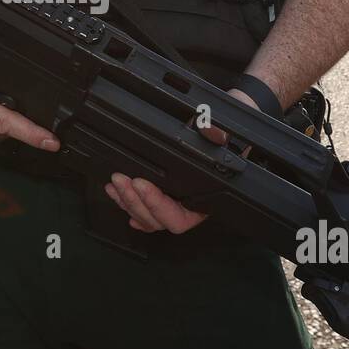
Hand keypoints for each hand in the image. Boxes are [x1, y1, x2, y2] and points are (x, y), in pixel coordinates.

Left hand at [102, 88, 258, 233]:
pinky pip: (143, 211)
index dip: (160, 206)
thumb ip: (220, 131)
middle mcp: (192, 205)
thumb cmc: (231, 134)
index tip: (144, 185)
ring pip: (148, 218)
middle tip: (124, 181)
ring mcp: (176, 203)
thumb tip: (211, 131)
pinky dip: (128, 204)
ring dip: (129, 202)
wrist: (230, 129)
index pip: (183, 216)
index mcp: (210, 198)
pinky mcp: (162, 194)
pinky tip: (118, 196)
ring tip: (116, 184)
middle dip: (137, 202)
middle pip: (160, 220)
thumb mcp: (230, 128)